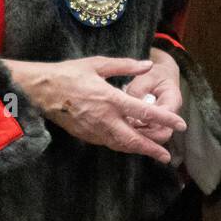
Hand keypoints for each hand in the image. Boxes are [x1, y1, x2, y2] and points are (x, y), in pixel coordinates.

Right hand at [29, 56, 186, 162]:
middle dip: (152, 149)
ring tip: (154, 153)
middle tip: (167, 156)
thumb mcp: (98, 64)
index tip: (180, 124)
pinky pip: (109, 143)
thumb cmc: (69, 74)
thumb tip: (147, 64)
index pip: (144, 112)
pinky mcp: (85, 135)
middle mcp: (104, 119)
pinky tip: (131, 144)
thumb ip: (125, 65)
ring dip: (138, 150)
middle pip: (134, 140)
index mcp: (110, 99)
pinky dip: (123, 145)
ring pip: (121, 145)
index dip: (165, 119)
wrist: (40, 91)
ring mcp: (94, 130)